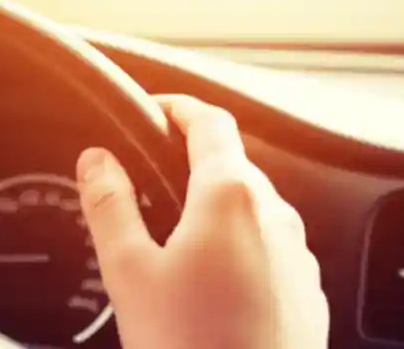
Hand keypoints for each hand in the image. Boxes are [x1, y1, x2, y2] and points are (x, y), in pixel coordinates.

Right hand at [77, 95, 327, 348]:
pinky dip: (240, 250)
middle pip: (233, 165)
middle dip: (192, 163)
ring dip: (216, 209)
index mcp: (231, 197)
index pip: (210, 121)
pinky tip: (209, 290)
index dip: (178, 107)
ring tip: (174, 245)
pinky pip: (271, 251)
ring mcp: (298, 258)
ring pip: (255, 210)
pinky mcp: (308, 295)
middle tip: (150, 181)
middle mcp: (276, 218)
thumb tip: (96, 161)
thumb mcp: (129, 272)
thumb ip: (109, 204)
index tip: (155, 110)